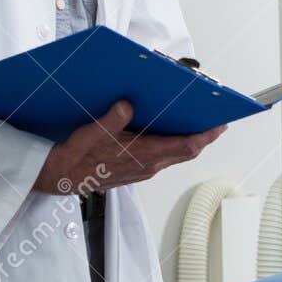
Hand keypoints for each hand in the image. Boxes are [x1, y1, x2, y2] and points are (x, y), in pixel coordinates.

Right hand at [33, 101, 226, 194]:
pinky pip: (164, 157)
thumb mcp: (93, 132)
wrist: (62, 177)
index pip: (186, 146)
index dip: (206, 136)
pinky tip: (168, 133)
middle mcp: (148, 165)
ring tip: (197, 125)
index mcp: (143, 155)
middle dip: (203, 137)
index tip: (220, 126)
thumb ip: (113, 118)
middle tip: (216, 123)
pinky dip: (173, 145)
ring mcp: (143, 169)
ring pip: (176, 155)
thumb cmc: (77, 157)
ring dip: (188, 141)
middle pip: (186, 151)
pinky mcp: (137, 170)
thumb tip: (128, 104)